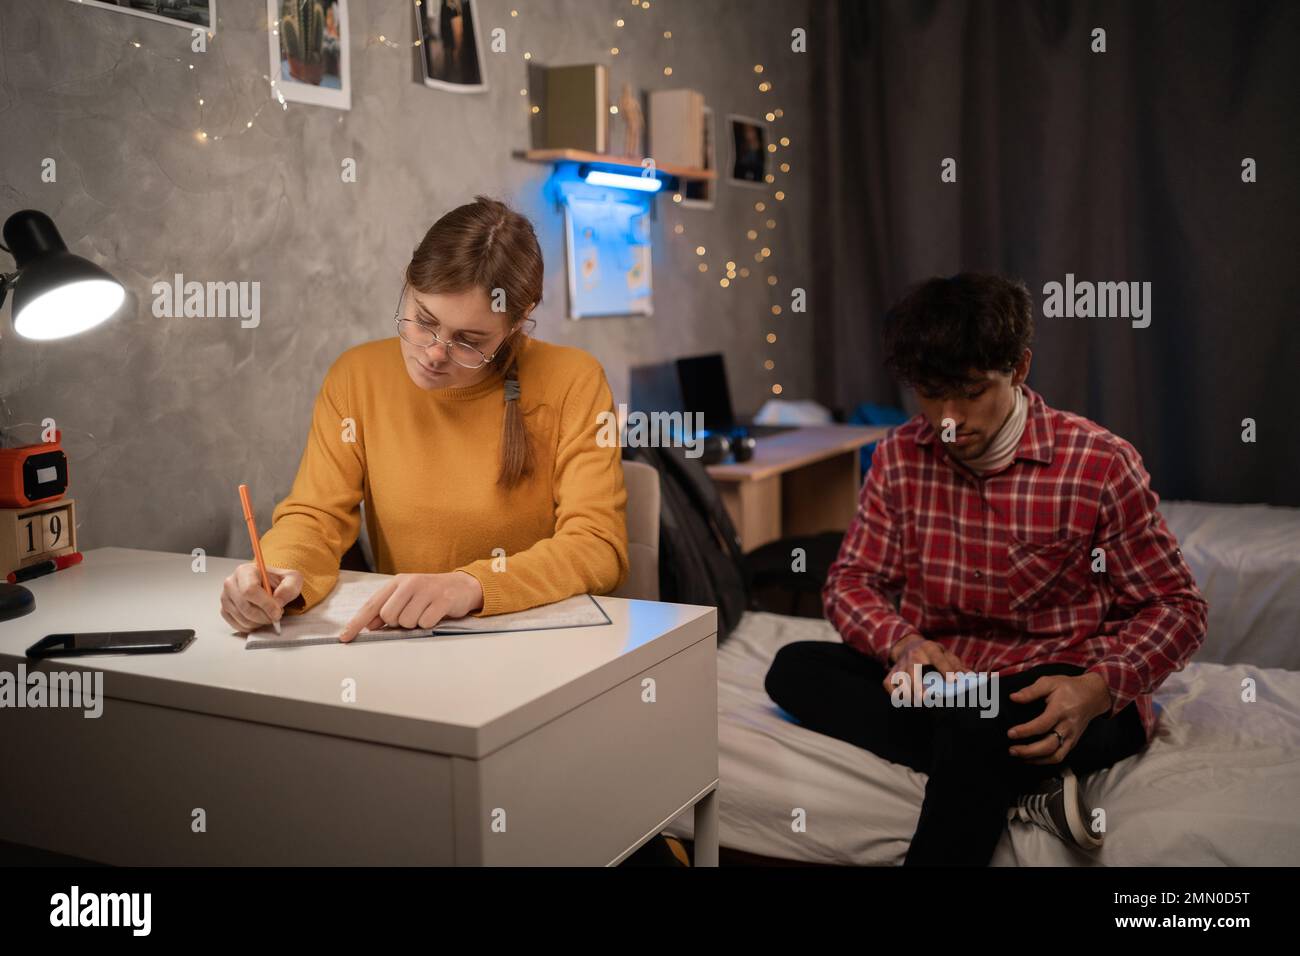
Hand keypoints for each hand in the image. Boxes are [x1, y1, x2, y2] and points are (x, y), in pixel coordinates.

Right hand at [221, 563, 302, 633]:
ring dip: (259, 622)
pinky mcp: (225, 610)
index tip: (277, 612)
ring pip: (241, 618)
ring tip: (269, 615)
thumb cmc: (278, 582)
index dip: (265, 604)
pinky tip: (259, 619)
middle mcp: (231, 583)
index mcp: (245, 571)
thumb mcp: (292, 579)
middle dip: (264, 616)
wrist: (271, 587)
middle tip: (276, 616)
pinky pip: (237, 625)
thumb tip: (278, 600)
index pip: (250, 590)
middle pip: (245, 607)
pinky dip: (251, 627)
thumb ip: (289, 587)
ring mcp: (226, 598)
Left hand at [338, 571, 483, 642]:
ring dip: (415, 624)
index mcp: (398, 582)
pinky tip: (435, 614)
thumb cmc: (430, 593)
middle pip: (389, 616)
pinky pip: (425, 623)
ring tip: (425, 612)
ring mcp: (427, 591)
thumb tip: (369, 625)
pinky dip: (429, 624)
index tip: (345, 637)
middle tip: (411, 615)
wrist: (463, 586)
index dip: (356, 622)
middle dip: (398, 622)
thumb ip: (387, 608)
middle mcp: (410, 583)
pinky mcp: (442, 600)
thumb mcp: (406, 596)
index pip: (372, 604)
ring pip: (407, 622)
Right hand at [882, 633, 969, 695]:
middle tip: (929, 700)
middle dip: (920, 688)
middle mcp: (912, 656)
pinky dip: (897, 696)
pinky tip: (908, 700)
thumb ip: (957, 665)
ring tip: (922, 705)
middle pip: (913, 672)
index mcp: (929, 648)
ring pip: (901, 683)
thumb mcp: (945, 654)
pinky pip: (890, 687)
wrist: (907, 646)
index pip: (938, 659)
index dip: (946, 670)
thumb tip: (971, 677)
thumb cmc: (931, 655)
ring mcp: (899, 666)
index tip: (954, 681)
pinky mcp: (890, 675)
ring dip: (911, 696)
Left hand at [1006, 672, 1112, 763]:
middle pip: (1049, 745)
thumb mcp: (1050, 682)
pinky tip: (1032, 758)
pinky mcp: (1073, 742)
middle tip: (1012, 750)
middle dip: (1029, 751)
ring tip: (1020, 757)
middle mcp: (1067, 726)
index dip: (1025, 731)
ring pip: (1056, 756)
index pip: (1042, 725)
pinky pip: (1060, 756)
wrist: (1093, 695)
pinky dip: (1045, 760)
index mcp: (1061, 710)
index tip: (1011, 734)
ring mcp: (1072, 736)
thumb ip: (1031, 691)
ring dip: (1036, 759)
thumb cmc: (1069, 688)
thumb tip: (1013, 698)